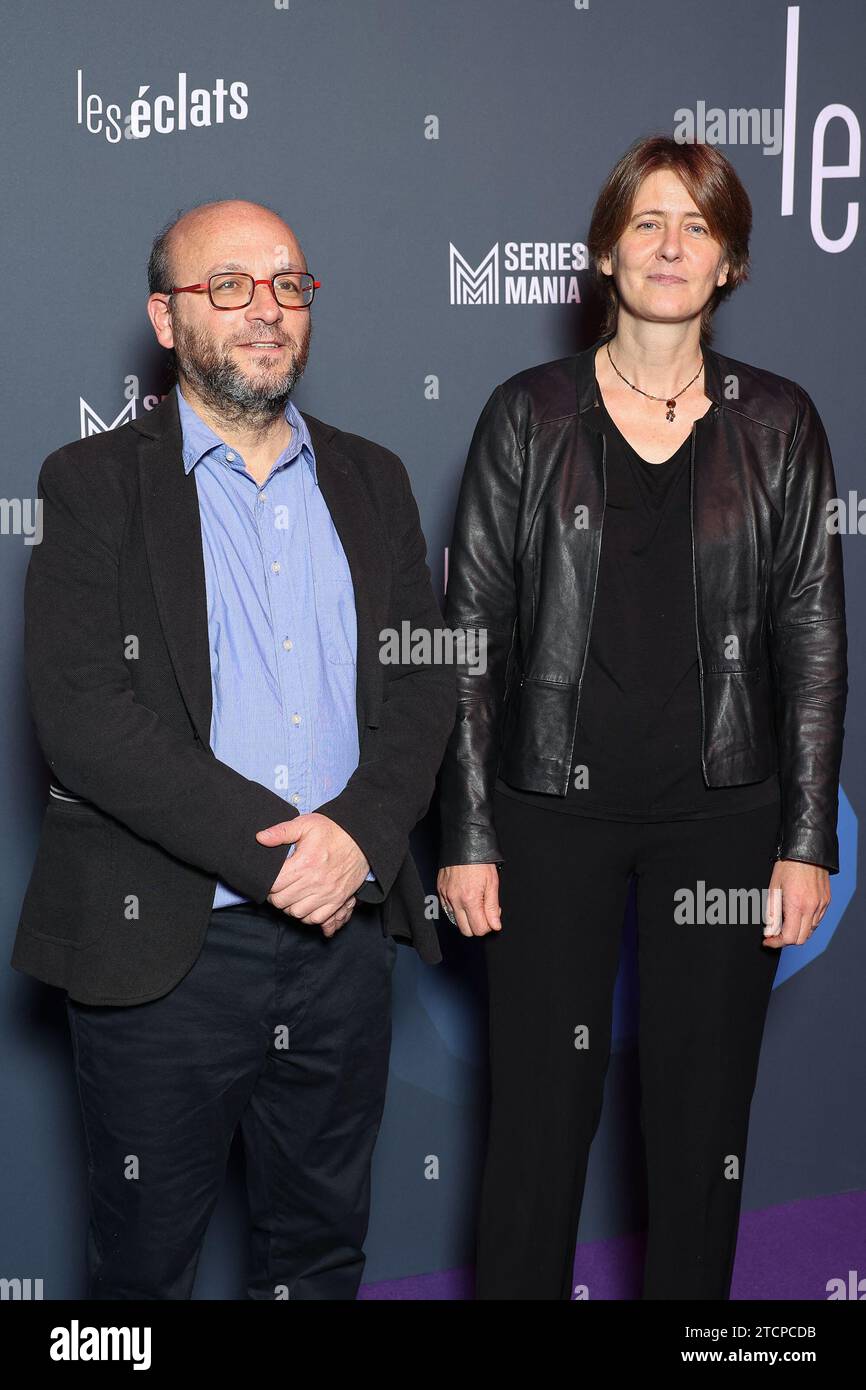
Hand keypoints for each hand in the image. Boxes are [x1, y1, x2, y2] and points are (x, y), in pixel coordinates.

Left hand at [256, 812, 369, 935]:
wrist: (361, 840)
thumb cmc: (333, 831)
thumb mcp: (306, 824)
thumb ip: (281, 831)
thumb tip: (260, 838)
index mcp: (304, 863)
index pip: (274, 886)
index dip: (268, 884)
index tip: (272, 879)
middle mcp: (314, 882)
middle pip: (282, 902)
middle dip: (276, 896)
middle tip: (279, 888)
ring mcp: (327, 893)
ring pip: (296, 913)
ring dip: (290, 906)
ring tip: (291, 895)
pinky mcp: (337, 900)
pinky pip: (316, 918)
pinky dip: (307, 915)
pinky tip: (305, 904)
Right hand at [437, 863, 501, 936]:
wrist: (463, 844)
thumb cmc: (480, 861)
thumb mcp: (492, 883)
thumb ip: (493, 908)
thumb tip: (495, 925)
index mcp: (470, 900)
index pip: (479, 929)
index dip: (489, 926)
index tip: (493, 916)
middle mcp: (455, 901)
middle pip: (466, 930)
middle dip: (477, 926)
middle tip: (485, 912)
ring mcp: (446, 896)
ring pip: (456, 921)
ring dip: (467, 918)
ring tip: (476, 904)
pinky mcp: (440, 891)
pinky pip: (448, 910)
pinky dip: (457, 910)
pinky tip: (465, 900)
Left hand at [762, 859, 830, 947]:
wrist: (807, 851)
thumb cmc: (788, 866)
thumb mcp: (773, 888)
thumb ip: (771, 913)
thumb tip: (769, 931)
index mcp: (797, 906)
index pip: (789, 937)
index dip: (777, 942)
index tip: (768, 941)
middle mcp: (812, 908)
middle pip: (801, 939)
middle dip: (786, 940)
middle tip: (775, 933)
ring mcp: (821, 905)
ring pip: (810, 931)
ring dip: (797, 931)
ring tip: (785, 922)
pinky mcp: (826, 901)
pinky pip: (817, 920)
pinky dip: (806, 923)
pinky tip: (797, 915)